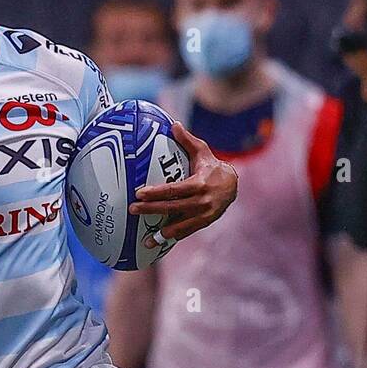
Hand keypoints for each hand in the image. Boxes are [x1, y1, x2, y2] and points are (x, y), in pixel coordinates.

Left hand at [128, 122, 238, 241]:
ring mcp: (203, 215)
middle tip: (133, 210)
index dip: (155, 192)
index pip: (173, 190)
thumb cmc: (212, 166)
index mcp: (199, 184)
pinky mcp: (204, 223)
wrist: (233, 185)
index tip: (139, 193)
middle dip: (151, 209)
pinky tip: (158, 243)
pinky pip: (186, 232)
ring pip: (179, 226)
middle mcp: (202, 201)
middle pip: (172, 208)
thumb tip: (173, 125)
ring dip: (162, 233)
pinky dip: (172, 237)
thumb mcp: (202, 151)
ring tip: (146, 240)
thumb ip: (187, 140)